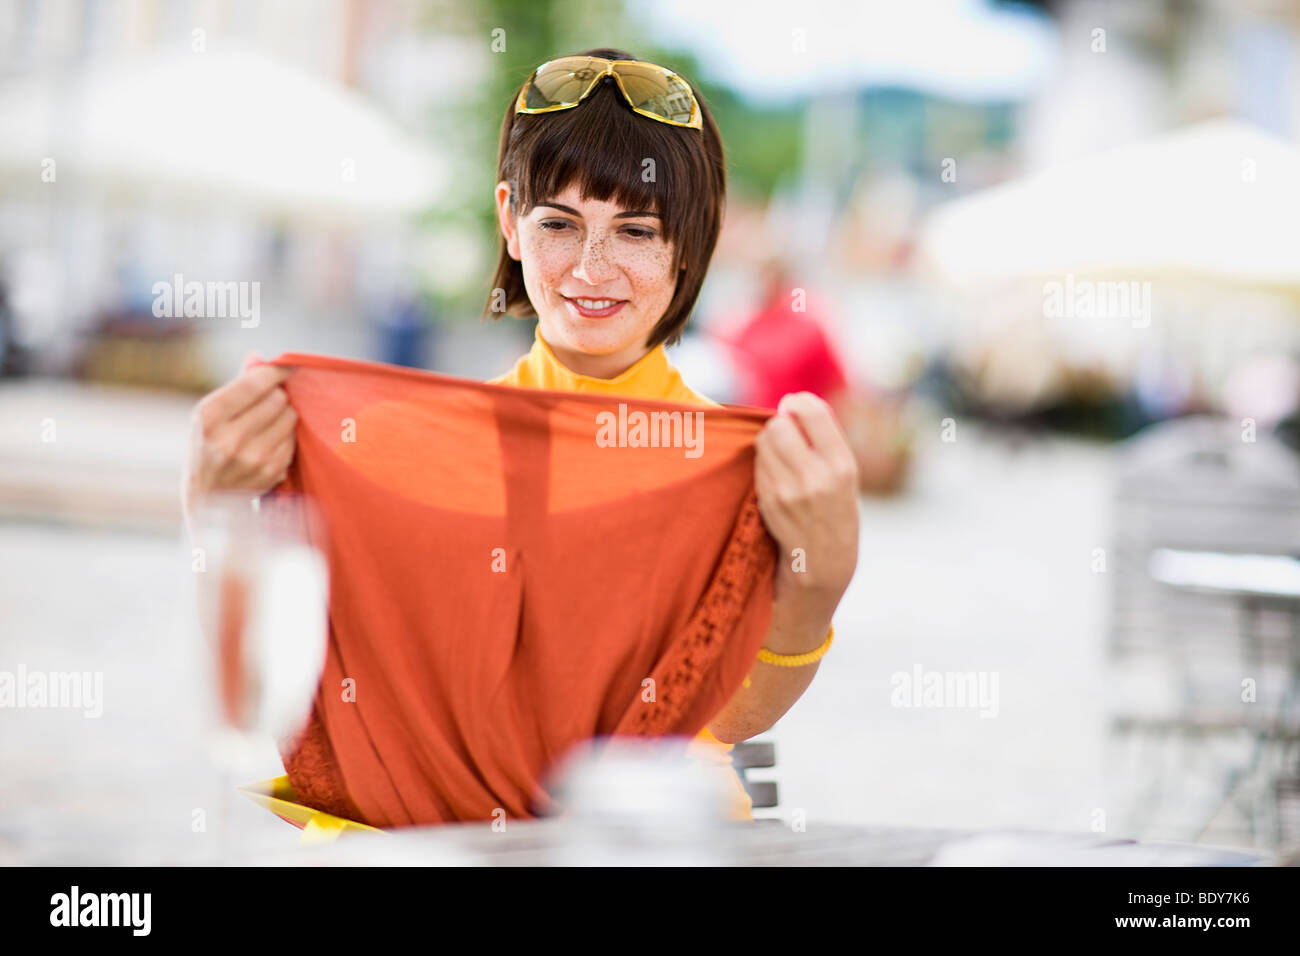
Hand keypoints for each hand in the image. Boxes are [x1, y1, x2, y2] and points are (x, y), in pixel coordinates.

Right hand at [182, 353, 296, 516]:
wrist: (208, 499)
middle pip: (278, 398)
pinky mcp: (272, 471)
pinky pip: (293, 440)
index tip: (289, 367)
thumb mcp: (210, 415)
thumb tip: (258, 357)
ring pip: (290, 418)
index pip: (256, 383)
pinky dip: (285, 437)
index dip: (277, 371)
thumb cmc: (209, 447)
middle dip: (277, 396)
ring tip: (266, 423)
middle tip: (268, 402)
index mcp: (209, 417)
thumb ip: (237, 385)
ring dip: (284, 416)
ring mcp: (253, 458)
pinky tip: (269, 443)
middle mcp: (230, 438)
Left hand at [754, 392, 859, 602]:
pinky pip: (758, 464)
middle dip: (780, 424)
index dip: (798, 402)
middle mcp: (815, 477)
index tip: (793, 405)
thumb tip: (793, 402)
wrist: (824, 560)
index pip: (813, 413)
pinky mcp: (768, 501)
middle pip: (779, 425)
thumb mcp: (847, 474)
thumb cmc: (837, 509)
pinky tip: (776, 475)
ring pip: (764, 443)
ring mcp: (788, 490)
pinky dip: (763, 462)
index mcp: (841, 465)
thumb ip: (825, 439)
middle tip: (787, 433)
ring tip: (783, 457)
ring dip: (769, 442)